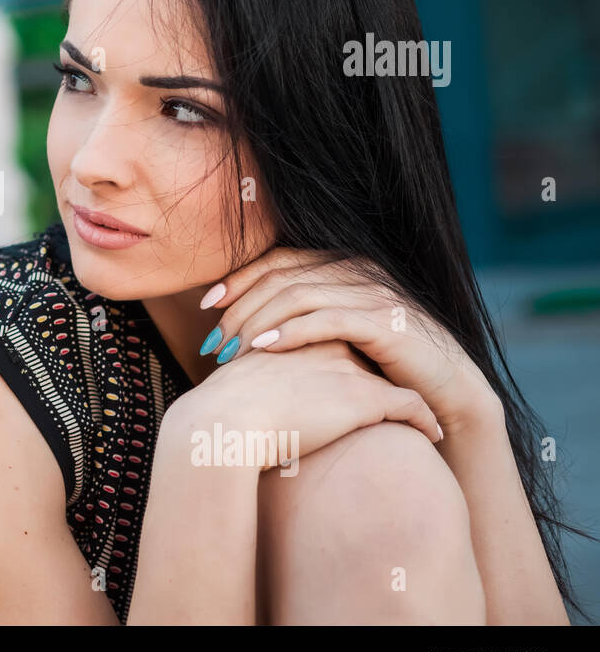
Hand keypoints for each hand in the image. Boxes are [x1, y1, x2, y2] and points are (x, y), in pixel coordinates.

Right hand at [164, 339, 442, 470]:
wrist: (224, 424)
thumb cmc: (220, 413)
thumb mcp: (237, 385)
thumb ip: (255, 381)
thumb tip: (250, 400)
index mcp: (298, 335)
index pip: (342, 337)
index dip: (359, 354)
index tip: (372, 373)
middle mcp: (328, 343)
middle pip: (374, 349)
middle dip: (393, 366)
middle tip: (411, 384)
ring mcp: (348, 368)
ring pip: (398, 376)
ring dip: (416, 395)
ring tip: (428, 416)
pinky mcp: (364, 397)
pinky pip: (410, 408)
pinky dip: (424, 421)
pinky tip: (431, 436)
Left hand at [195, 248, 500, 429]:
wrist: (444, 390)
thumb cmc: (381, 366)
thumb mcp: (335, 335)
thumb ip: (300, 319)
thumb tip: (241, 327)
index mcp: (343, 264)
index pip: (278, 261)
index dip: (238, 280)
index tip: (206, 306)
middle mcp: (357, 269)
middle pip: (280, 278)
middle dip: (239, 308)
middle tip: (212, 341)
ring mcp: (372, 293)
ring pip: (297, 296)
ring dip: (256, 323)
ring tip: (229, 350)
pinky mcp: (385, 322)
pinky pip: (327, 319)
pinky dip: (290, 332)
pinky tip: (263, 349)